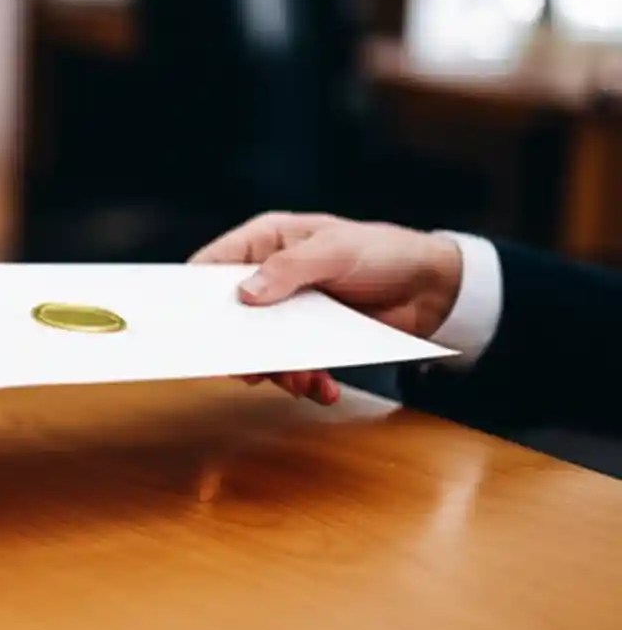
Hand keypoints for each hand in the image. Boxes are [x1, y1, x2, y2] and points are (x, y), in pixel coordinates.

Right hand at [189, 212, 462, 403]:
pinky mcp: (312, 336)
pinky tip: (323, 387)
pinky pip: (294, 363)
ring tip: (302, 380)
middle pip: (232, 315)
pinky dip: (305, 380)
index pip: (212, 265)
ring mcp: (290, 309)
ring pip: (262, 346)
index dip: (196, 294)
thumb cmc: (384, 251)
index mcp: (265, 241)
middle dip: (242, 345)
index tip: (194, 325)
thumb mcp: (335, 252)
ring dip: (278, 370)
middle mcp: (270, 276)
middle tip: (249, 369)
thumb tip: (244, 293)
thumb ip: (289, 269)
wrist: (434, 288)